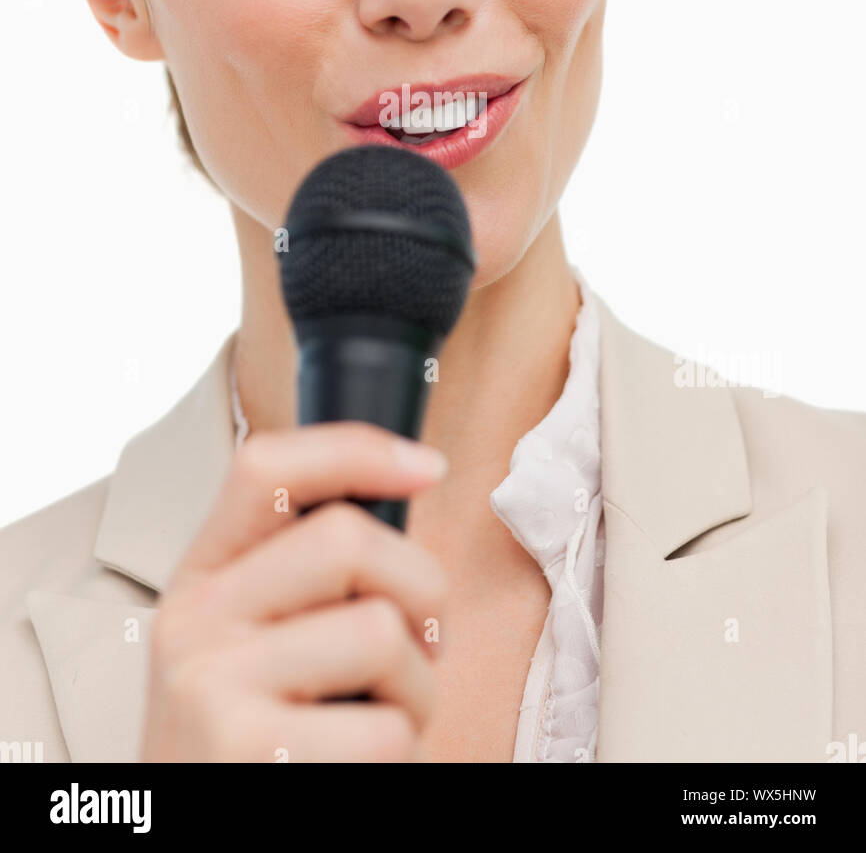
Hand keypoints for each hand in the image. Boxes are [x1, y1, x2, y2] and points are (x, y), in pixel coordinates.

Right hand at [138, 422, 448, 761]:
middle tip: (417, 643)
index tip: (425, 466)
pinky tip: (357, 765)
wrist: (197, 840)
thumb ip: (305, 572)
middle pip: (347, 540)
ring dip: (415, 687)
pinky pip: (388, 728)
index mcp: (202, 576)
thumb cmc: (258, 738)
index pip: (266, 466)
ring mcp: (213, 690)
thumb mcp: (254, 639)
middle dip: (420, 590)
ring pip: (381, 631)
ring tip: (378, 718)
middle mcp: (194, 622)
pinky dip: (403, 752)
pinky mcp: (252, 757)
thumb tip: (409, 482)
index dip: (356, 449)